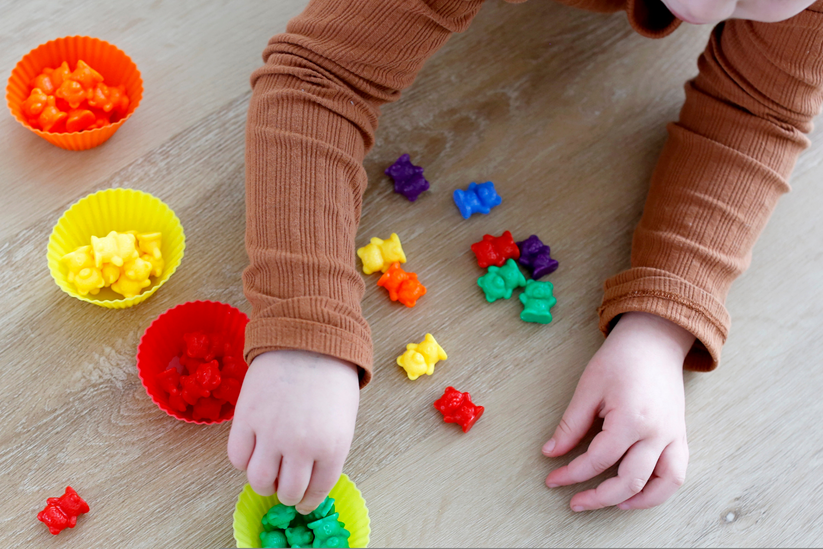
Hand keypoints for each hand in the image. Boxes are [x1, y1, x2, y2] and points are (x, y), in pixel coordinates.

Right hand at [228, 350, 359, 513]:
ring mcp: (271, 433)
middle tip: (286, 483)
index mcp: (332, 446)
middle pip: (287, 491)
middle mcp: (301, 445)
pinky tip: (253, 450)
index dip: (308, 500)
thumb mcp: (342, 418)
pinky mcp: (246, 419)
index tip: (304, 501)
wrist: (308, 337)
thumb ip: (327, 450)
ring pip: (259, 481)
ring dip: (264, 482)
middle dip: (288, 492)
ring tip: (268, 469)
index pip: (317, 491)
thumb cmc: (331, 376)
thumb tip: (309, 477)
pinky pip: (237, 457)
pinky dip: (244, 460)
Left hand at [543, 312, 694, 510]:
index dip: (572, 474)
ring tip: (609, 505)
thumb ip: (571, 425)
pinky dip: (660, 490)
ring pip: (661, 485)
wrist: (653, 342)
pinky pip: (676, 473)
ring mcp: (673, 436)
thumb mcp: (588, 389)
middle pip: (629, 481)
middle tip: (574, 502)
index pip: (598, 460)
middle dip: (598, 497)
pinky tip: (638, 494)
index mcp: (631, 419)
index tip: (553, 479)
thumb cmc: (619, 361)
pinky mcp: (680, 436)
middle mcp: (657, 433)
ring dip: (635, 502)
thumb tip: (550, 453)